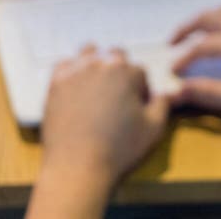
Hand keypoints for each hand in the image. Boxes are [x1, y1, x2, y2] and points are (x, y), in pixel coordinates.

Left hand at [40, 45, 168, 188]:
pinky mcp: (56, 83)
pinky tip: (75, 85)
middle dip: (120, 73)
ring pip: (89, 53)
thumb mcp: (153, 130)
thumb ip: (162, 105)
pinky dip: (71, 70)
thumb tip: (164, 93)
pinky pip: (64, 64)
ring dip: (96, 64)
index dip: (141, 90)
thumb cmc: (119, 149)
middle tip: (117, 99)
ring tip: (96, 87)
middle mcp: (101, 65)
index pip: (140, 72)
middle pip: (116, 56)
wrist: (78, 167)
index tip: (136, 108)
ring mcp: (76, 72)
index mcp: (127, 73)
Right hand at [171, 8, 220, 120]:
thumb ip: (213, 93)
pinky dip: (216, 21)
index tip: (173, 74)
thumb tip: (181, 90)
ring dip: (202, 20)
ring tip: (190, 36)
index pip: (201, 47)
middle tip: (171, 43)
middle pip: (208, 16)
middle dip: (186, 27)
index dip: (183, 59)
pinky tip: (218, 38)